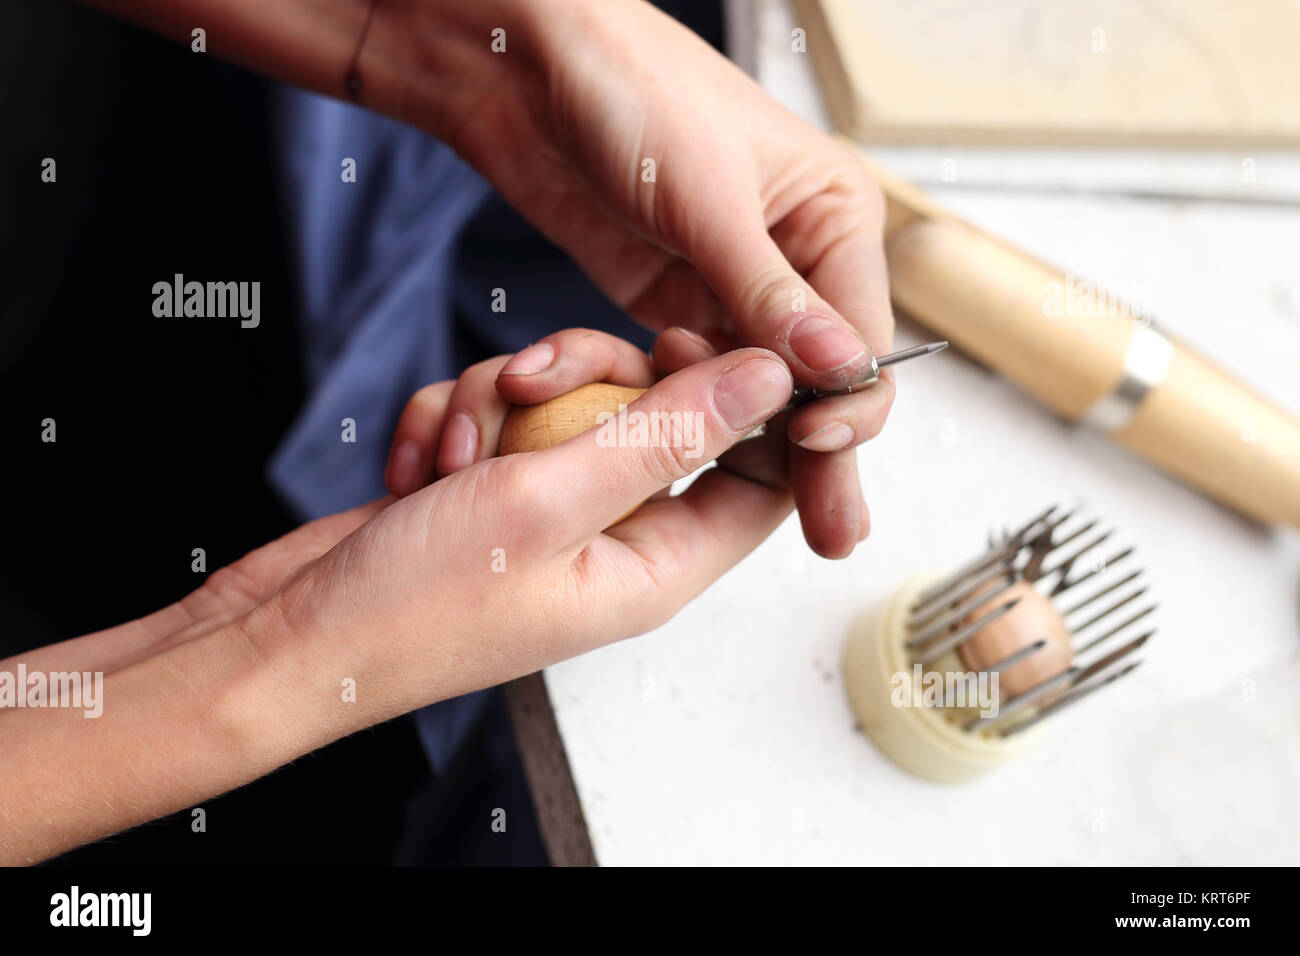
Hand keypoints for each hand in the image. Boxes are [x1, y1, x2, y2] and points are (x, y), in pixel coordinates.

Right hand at [260, 334, 798, 718]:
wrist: (290, 637)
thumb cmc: (415, 602)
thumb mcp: (550, 499)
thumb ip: (666, 433)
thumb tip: (770, 380)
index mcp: (659, 564)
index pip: (765, 478)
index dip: (748, 404)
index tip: (685, 342)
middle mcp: (616, 537)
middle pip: (660, 413)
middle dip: (590, 375)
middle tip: (535, 377)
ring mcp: (552, 509)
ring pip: (571, 399)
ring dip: (498, 399)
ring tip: (450, 455)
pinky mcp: (494, 487)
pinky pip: (503, 412)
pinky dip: (455, 419)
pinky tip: (415, 466)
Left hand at [384, 0, 893, 557]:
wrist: (530, 64)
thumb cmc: (632, 89)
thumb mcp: (708, 196)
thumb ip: (767, 293)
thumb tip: (840, 370)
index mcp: (831, 214)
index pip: (860, 334)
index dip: (845, 400)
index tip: (815, 444)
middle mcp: (792, 255)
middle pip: (819, 375)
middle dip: (824, 451)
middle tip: (831, 532)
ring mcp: (730, 283)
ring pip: (762, 387)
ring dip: (761, 445)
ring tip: (782, 515)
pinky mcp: (673, 300)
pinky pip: (698, 375)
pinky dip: (697, 412)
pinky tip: (698, 453)